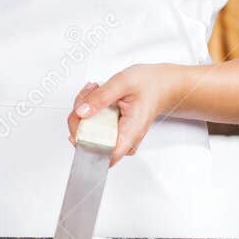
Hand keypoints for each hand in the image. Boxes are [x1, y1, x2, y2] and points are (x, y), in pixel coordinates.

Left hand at [67, 64, 183, 165]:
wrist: (162, 85)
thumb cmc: (150, 85)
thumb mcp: (123, 83)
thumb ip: (101, 98)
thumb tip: (81, 112)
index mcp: (130, 133)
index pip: (104, 156)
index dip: (85, 146)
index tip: (77, 128)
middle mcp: (124, 139)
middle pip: (89, 141)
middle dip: (80, 115)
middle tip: (90, 94)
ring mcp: (117, 136)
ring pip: (87, 131)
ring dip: (84, 108)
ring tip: (96, 90)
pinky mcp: (111, 130)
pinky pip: (92, 124)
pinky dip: (89, 108)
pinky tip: (96, 95)